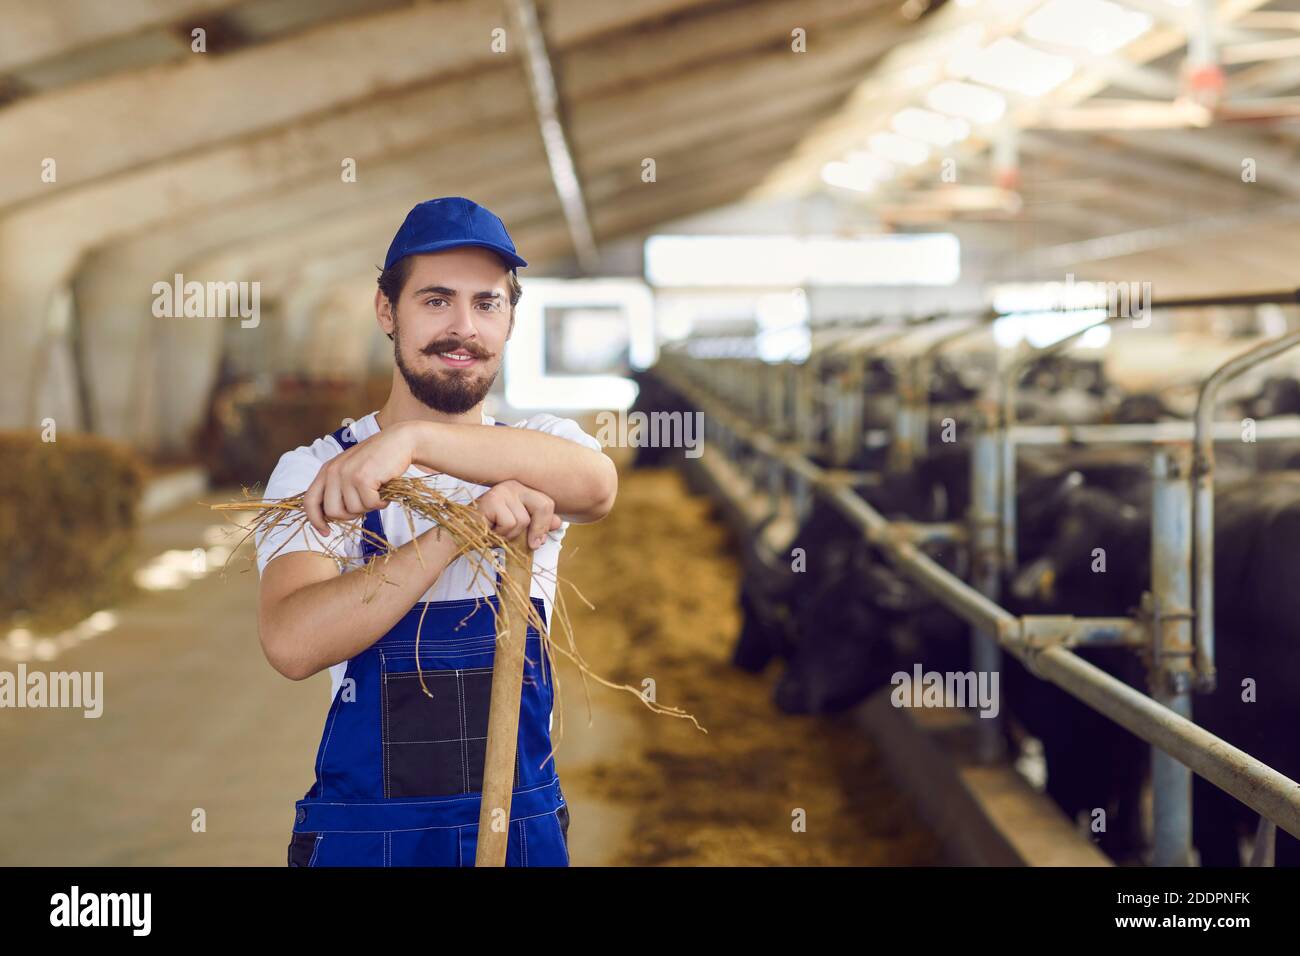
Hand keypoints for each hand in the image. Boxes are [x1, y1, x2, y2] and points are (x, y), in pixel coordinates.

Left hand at [302, 422, 419, 535]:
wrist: (400, 441)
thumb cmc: (378, 460)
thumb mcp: (351, 471)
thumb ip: (338, 488)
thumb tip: (331, 517)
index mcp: (326, 470)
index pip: (310, 501)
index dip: (316, 520)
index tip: (326, 532)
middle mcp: (333, 471)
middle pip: (332, 512)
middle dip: (350, 515)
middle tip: (364, 505)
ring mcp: (347, 474)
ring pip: (353, 510)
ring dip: (369, 506)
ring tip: (377, 492)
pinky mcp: (363, 478)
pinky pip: (370, 505)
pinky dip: (381, 502)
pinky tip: (385, 490)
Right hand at [473, 479, 562, 549]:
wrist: (464, 536)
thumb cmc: (490, 531)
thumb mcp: (519, 529)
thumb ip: (538, 524)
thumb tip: (558, 522)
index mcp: (522, 488)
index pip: (547, 503)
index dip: (545, 524)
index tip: (538, 540)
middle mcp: (513, 485)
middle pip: (543, 506)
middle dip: (537, 529)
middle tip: (530, 543)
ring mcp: (502, 490)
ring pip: (524, 520)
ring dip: (512, 535)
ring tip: (498, 531)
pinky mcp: (492, 500)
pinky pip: (510, 523)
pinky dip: (501, 534)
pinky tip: (490, 529)